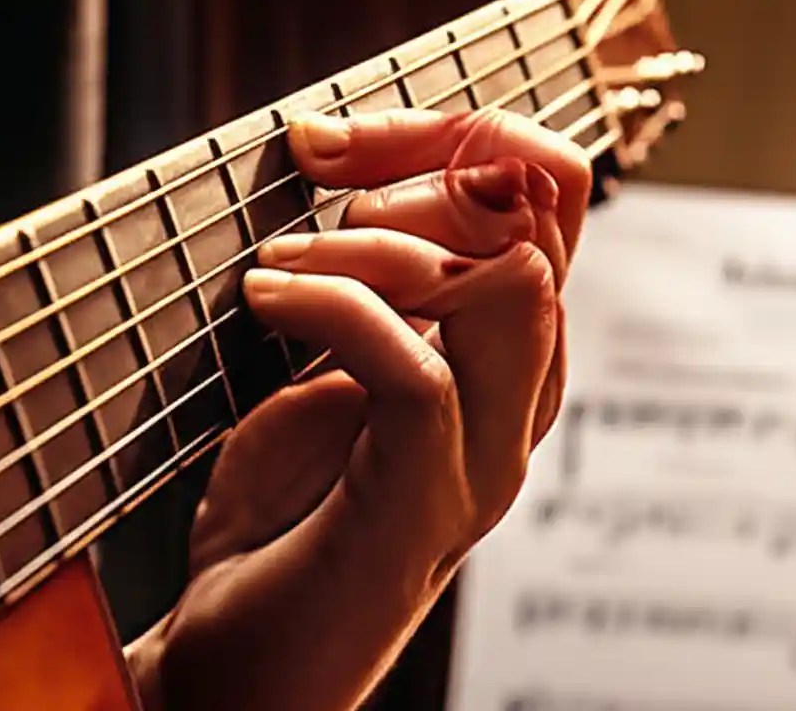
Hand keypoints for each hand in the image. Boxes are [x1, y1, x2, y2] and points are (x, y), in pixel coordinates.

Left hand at [125, 108, 590, 710]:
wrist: (247, 661)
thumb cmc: (286, 515)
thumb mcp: (336, 373)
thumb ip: (382, 296)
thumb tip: (363, 186)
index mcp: (509, 361)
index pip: (548, 205)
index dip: (456, 137)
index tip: (340, 137)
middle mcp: (520, 405)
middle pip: (541, 225)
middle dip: (424, 162)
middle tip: (316, 174)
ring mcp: (486, 460)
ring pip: (502, 289)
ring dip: (377, 244)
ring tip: (279, 263)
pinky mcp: (426, 505)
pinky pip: (416, 369)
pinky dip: (332, 308)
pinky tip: (266, 302)